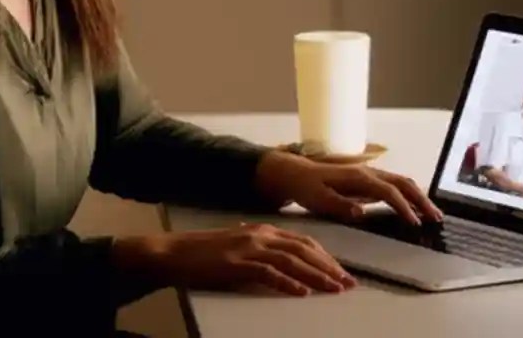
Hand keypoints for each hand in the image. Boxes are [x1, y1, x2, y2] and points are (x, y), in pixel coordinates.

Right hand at [111, 223, 357, 296]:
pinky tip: (301, 293)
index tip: (341, 271)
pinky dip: (287, 283)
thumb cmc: (204, 253)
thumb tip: (281, 262)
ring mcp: (249, 248)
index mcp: (263, 229)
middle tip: (348, 283)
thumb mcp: (238, 244)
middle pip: (304, 249)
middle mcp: (260, 235)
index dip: (325, 256)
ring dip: (316, 276)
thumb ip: (260, 249)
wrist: (173, 253)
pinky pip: (268, 273)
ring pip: (292, 261)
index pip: (303, 241)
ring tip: (334, 290)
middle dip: (329, 266)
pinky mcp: (237, 264)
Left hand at [254, 151, 444, 225]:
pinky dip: (409, 194)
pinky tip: (414, 208)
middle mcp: (367, 172)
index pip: (388, 191)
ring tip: (432, 215)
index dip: (403, 206)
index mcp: (357, 177)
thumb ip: (339, 205)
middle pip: (403, 182)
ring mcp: (369, 175)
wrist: (293, 173)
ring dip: (419, 197)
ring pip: (401, 182)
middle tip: (436, 218)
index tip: (414, 223)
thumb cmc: (305, 187)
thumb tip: (363, 211)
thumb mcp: (317, 199)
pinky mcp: (367, 180)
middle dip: (421, 199)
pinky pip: (394, 185)